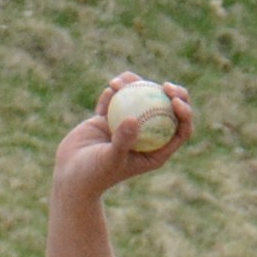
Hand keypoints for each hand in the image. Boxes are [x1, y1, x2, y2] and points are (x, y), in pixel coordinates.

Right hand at [54, 73, 192, 199]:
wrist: (72, 173)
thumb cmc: (95, 173)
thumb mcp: (110, 159)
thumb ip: (123, 140)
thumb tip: (133, 119)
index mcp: (156, 151)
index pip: (180, 131)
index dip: (185, 113)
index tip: (175, 99)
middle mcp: (146, 136)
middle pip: (167, 110)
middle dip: (171, 94)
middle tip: (165, 85)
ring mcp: (128, 125)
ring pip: (140, 97)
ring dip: (135, 84)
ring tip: (121, 83)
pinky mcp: (110, 116)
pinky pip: (116, 97)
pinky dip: (114, 91)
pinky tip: (110, 89)